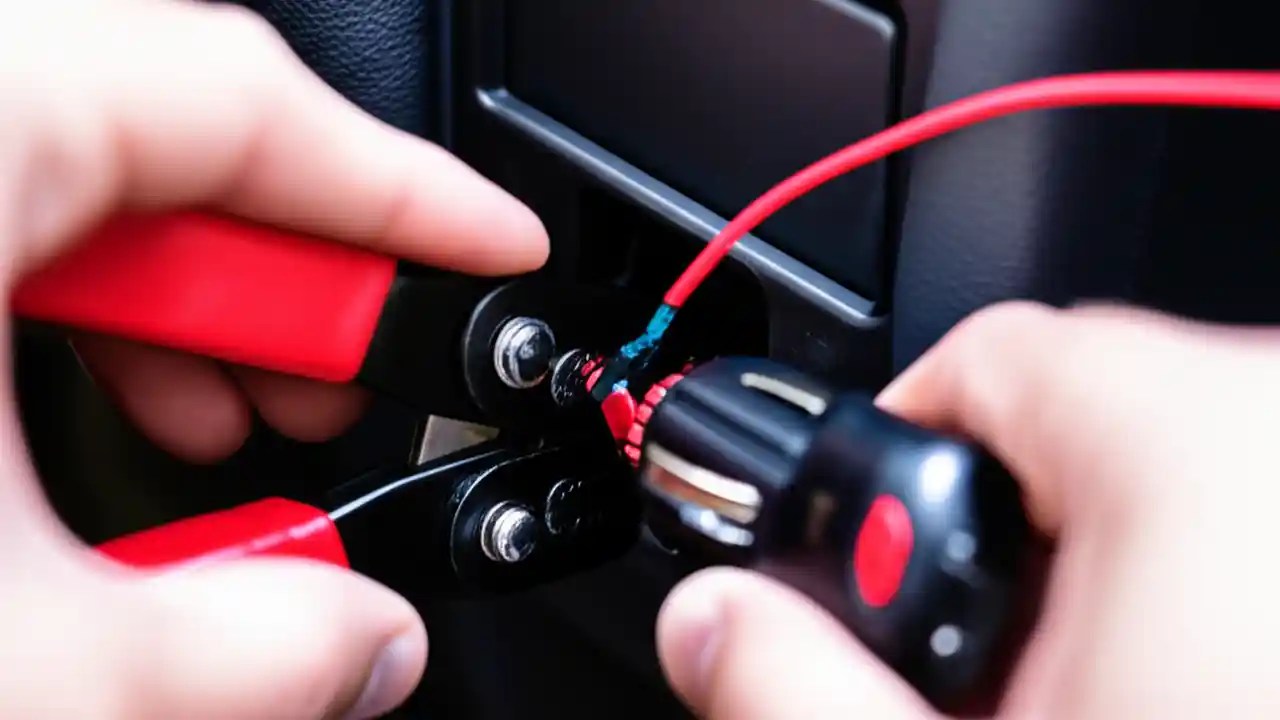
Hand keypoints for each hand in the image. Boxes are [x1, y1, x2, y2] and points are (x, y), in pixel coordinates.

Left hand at [0, 1, 545, 717]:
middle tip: (359, 385)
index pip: (236, 97)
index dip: (405, 188)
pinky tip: (108, 423)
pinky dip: (77, 307)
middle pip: (164, 137)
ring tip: (243, 421)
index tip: (495, 251)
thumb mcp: (29, 664)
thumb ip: (251, 650)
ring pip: (74, 168)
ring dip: (188, 299)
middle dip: (294, 275)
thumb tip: (370, 643)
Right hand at [656, 301, 1279, 717]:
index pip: (986, 360)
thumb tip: (710, 624)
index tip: (872, 546)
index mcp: (1194, 451)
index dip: (893, 451)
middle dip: (1016, 544)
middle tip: (1010, 682)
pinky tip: (1216, 694)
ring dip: (1133, 579)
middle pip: (1093, 421)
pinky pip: (1267, 539)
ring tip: (1131, 701)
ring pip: (1200, 481)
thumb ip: (797, 689)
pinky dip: (1229, 597)